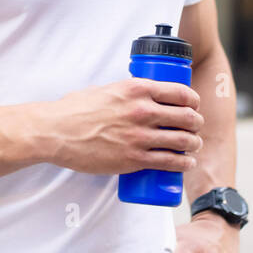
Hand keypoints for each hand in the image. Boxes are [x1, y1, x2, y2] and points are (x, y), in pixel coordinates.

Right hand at [41, 78, 202, 176]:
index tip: (194, 106)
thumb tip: (139, 95)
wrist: (56, 132)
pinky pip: (169, 162)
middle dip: (196, 123)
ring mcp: (140, 137)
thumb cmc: (76, 110)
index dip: (194, 101)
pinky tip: (187, 163)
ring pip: (183, 141)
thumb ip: (126, 92)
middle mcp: (143, 111)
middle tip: (195, 128)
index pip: (181, 93)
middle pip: (187, 117)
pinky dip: (184, 163)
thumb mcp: (106, 89)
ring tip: (193, 146)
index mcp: (137, 89)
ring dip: (194, 144)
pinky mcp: (134, 159)